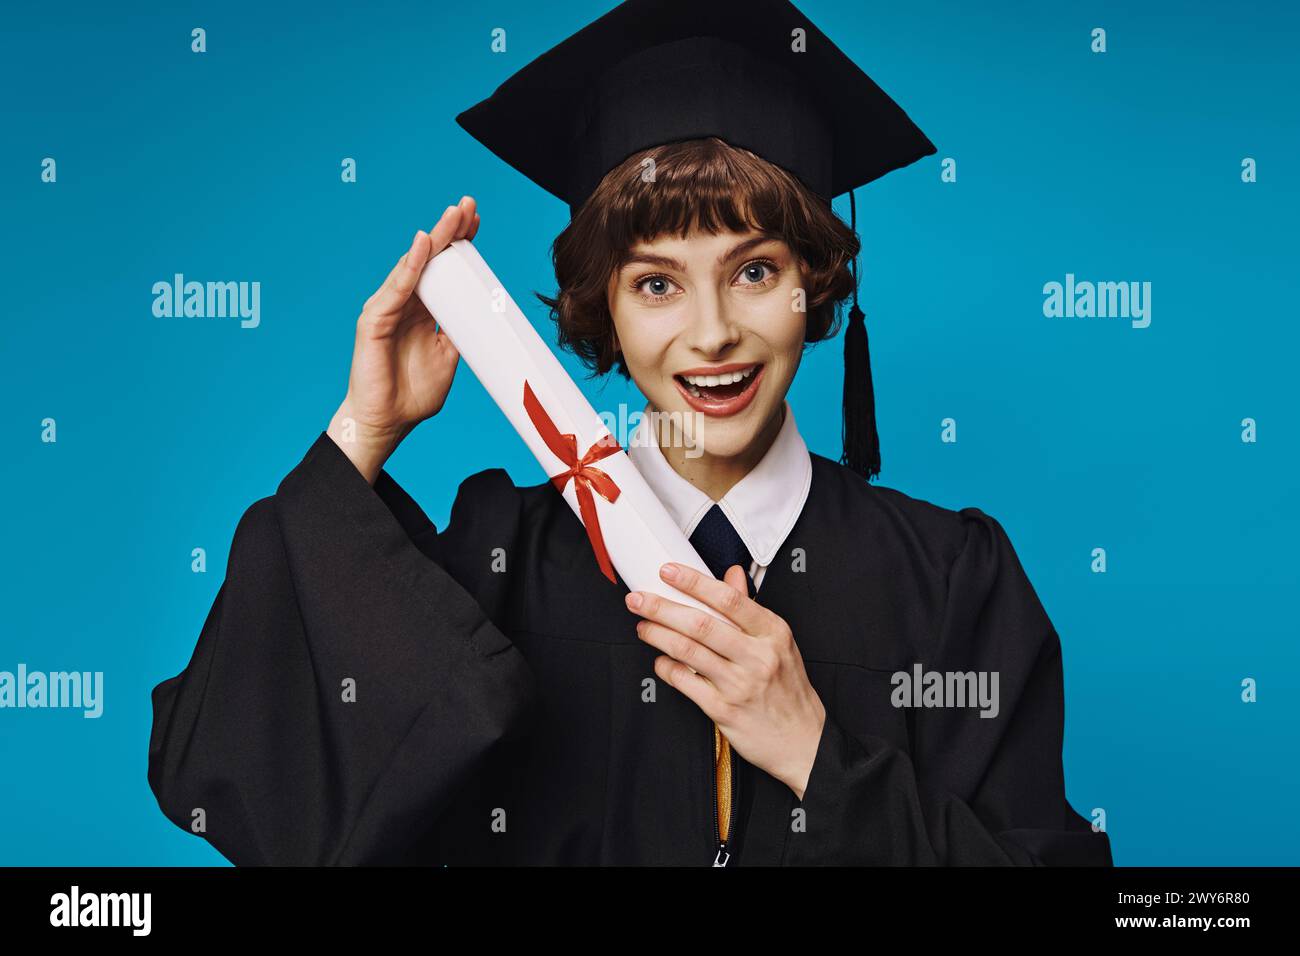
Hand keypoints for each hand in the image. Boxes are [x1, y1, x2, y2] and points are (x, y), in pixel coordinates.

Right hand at [327, 197, 480, 482]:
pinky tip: (424, 244)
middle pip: (430, 259)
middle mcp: (404, 303)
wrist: (387, 422)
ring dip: (435, 239)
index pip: (443, 269)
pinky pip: (396, 288)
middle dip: (450, 231)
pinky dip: (411, 265)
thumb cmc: (413, 394)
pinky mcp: (374, 319)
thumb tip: (485, 314)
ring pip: (414, 265)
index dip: (459, 245)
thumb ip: (460, 332)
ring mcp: (388, 308)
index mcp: (423, 310)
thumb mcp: (449, 358)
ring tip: (453, 215)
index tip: (477, 221)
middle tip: (468, 205)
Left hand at [625, 562, 826, 799]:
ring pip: (687, 651)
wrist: (803, 741)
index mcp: (773, 633)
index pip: (728, 599)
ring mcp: (740, 684)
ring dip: (657, 635)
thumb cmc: (789, 690)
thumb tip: (732, 575)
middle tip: (639, 599)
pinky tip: (660, 660)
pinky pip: (685, 682)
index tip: (668, 572)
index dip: (693, 582)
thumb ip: (750, 609)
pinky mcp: (724, 710)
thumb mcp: (780, 644)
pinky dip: (666, 668)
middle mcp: (758, 656)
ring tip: (643, 627)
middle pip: (700, 624)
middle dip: (662, 608)